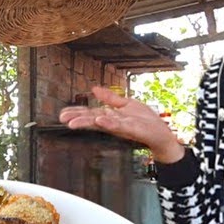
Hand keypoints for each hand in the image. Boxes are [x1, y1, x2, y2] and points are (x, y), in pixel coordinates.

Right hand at [58, 86, 186, 163]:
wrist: (161, 133)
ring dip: (88, 122)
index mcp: (111, 115)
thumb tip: (94, 89)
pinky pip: (119, 125)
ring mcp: (122, 126)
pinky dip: (108, 123)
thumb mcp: (126, 104)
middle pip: (92, 119)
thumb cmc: (145, 121)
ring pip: (102, 123)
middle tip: (62, 119)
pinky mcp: (132, 129)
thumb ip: (110, 98)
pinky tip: (99, 121)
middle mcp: (113, 122)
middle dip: (77, 118)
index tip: (63, 113)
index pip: (90, 113)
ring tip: (74, 122)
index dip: (77, 112)